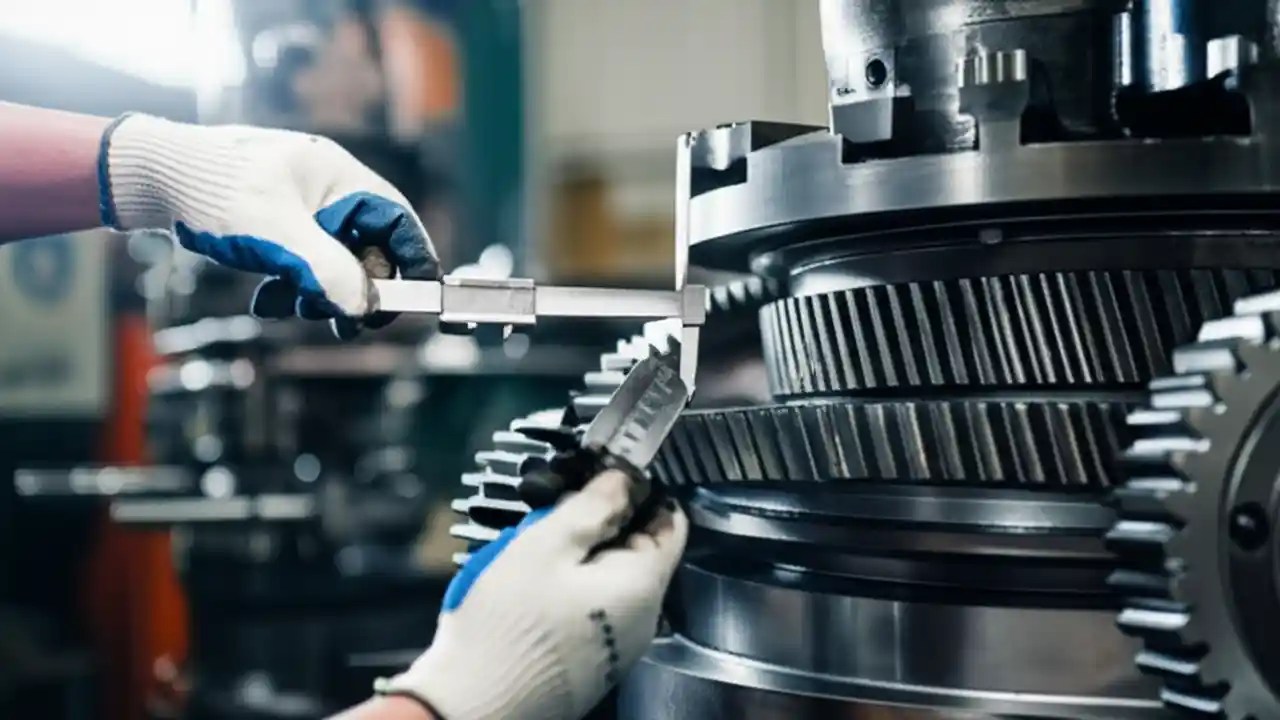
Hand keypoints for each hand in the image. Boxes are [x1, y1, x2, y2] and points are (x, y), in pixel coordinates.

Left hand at [98, 114, 437, 337]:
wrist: (154, 178)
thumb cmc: (214, 186)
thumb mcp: (276, 232)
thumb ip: (325, 269)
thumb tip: (363, 306)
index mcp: (340, 179)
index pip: (398, 222)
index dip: (413, 262)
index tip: (419, 300)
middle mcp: (330, 193)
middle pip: (369, 251)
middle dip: (355, 289)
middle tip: (346, 321)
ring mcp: (306, 212)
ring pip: (335, 265)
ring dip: (320, 294)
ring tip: (294, 307)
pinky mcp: (283, 230)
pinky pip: (305, 266)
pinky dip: (294, 288)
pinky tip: (269, 299)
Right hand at [378, 471, 687, 719]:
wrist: (472, 706)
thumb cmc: (507, 628)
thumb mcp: (546, 545)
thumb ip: (592, 506)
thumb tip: (623, 480)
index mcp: (643, 586)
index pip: (670, 521)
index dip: (641, 490)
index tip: (605, 475)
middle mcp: (641, 620)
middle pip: (635, 550)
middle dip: (596, 524)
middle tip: (549, 514)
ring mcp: (615, 645)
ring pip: (606, 579)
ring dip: (573, 557)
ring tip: (527, 552)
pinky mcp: (589, 662)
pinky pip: (587, 609)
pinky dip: (563, 590)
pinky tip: (524, 590)